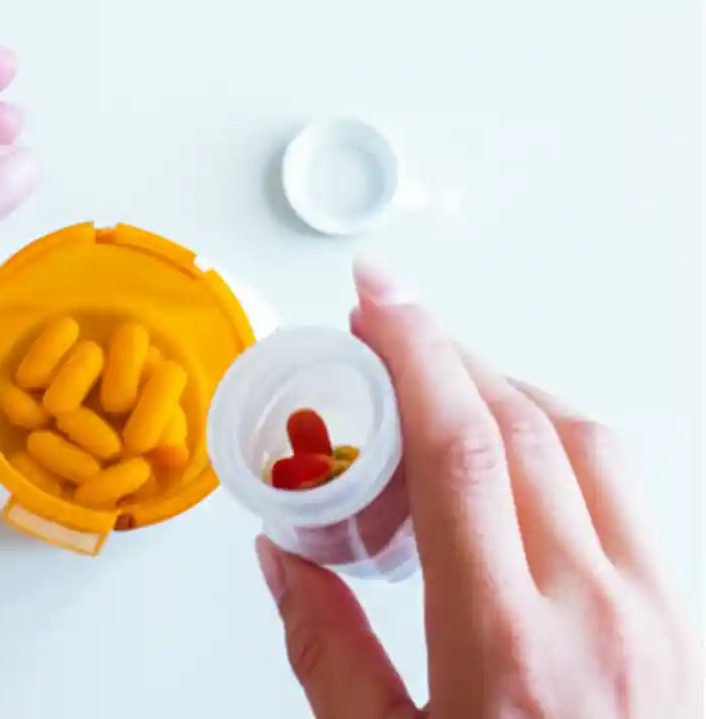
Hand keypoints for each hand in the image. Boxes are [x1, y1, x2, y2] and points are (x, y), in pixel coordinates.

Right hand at [254, 260, 701, 716]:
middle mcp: (597, 610)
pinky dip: (556, 446)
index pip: (463, 449)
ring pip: (587, 445)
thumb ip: (328, 655)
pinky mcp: (679, 624)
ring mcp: (653, 613)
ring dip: (504, 392)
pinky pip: (620, 494)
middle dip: (445, 355)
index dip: (414, 351)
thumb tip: (284, 561)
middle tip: (380, 335)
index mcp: (507, 646)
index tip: (374, 295)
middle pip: (525, 424)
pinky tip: (508, 468)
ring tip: (434, 393)